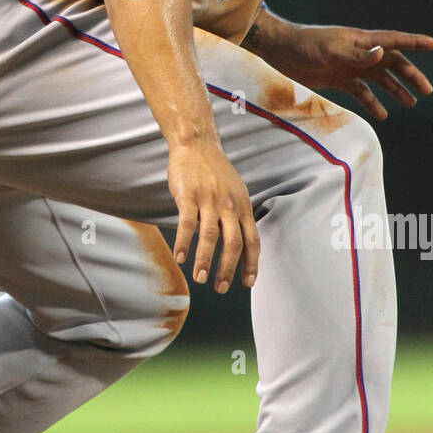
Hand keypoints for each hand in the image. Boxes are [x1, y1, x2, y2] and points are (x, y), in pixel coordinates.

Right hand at [167, 140, 259, 291]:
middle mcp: (229, 205)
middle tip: (220, 288)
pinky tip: (180, 257)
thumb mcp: (235, 191)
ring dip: (205, 261)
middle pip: (234, 243)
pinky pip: (187, 224)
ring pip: (210, 236)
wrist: (197, 144)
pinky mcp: (189, 195)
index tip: (248, 283)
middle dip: (228, 269)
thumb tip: (236, 244)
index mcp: (243, 206)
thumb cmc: (215, 170)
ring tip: (200, 278)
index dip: (252, 263)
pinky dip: (184, 243)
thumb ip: (236, 216)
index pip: (252, 240)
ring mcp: (209, 200)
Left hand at [272, 25, 432, 120]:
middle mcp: (358, 52)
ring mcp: (349, 66)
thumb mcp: (330, 50)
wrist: (277, 51)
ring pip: (378, 79)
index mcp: (360, 40)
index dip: (414, 42)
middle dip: (409, 75)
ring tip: (410, 103)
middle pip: (391, 63)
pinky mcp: (337, 79)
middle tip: (426, 91)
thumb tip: (384, 54)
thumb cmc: (303, 45)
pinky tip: (381, 115)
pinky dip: (372, 102)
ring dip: (395, 90)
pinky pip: (360, 92)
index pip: (393, 41)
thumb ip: (356, 55)